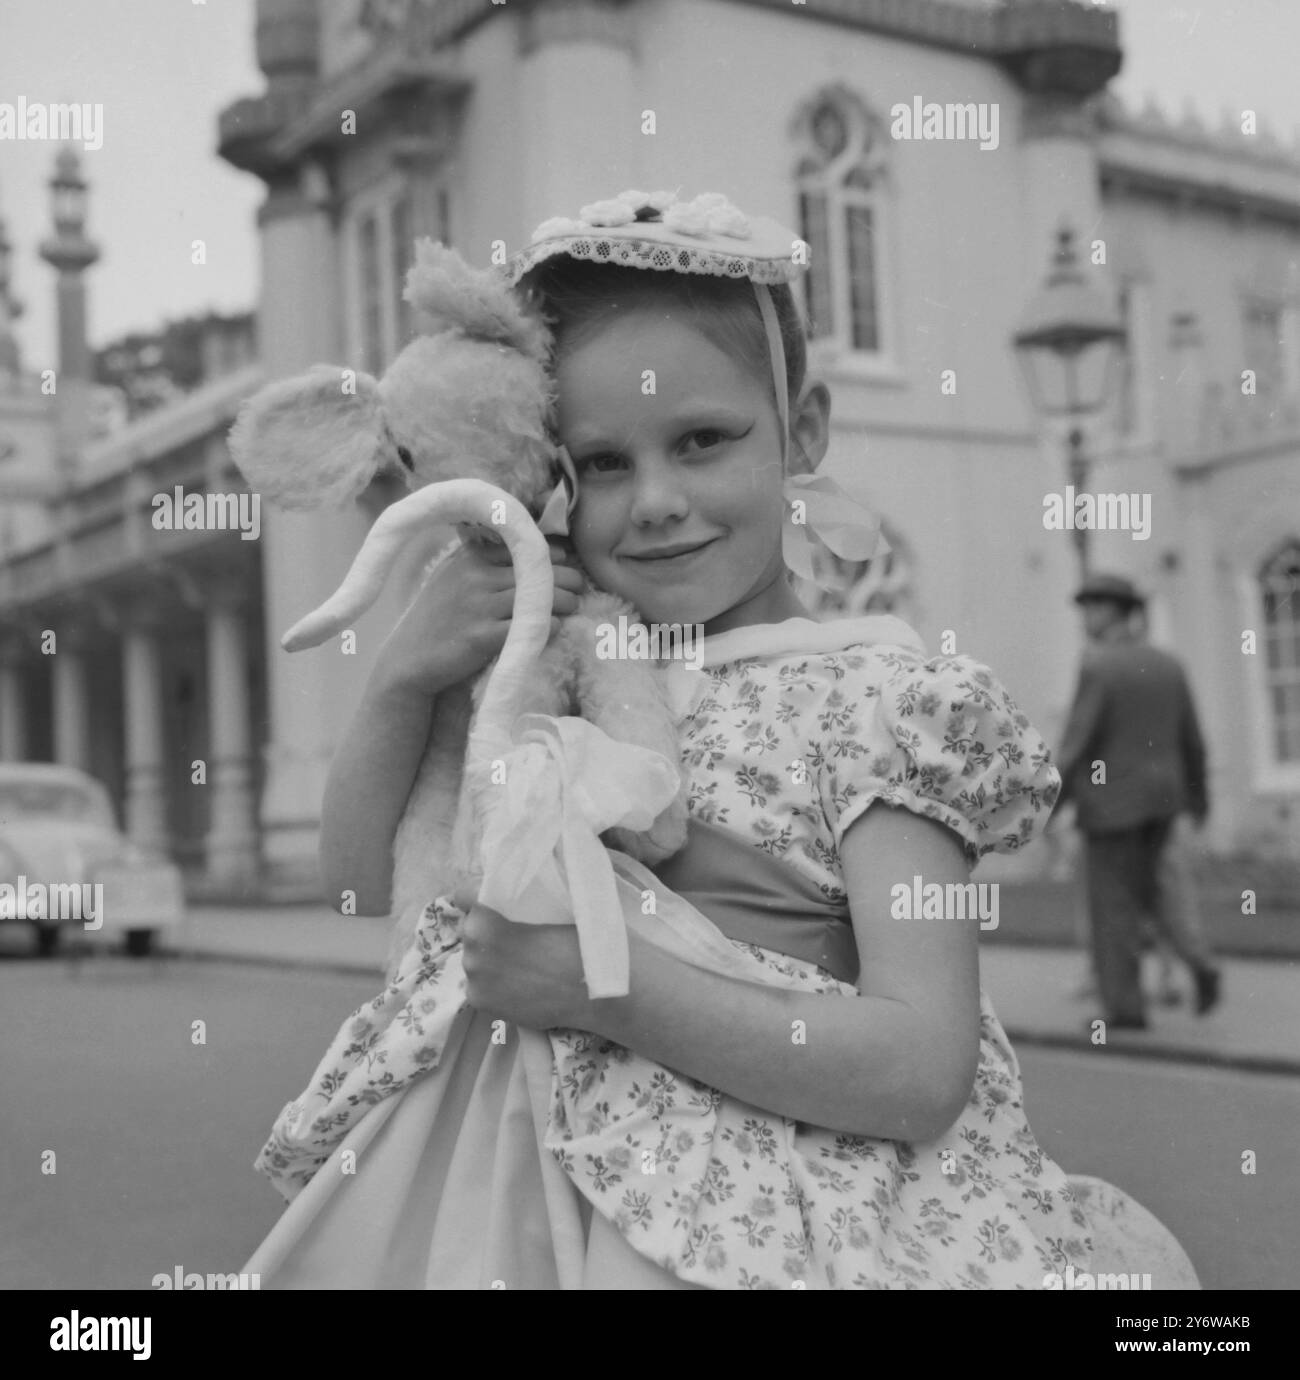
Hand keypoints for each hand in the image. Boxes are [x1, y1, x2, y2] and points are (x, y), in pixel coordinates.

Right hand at [373, 536, 585, 696]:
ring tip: (572, 608)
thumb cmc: (437, 618)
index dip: (553, 557)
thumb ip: (485, 562)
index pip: (526, 547)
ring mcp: (479, 606)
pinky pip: (529, 627)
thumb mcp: (454, 577)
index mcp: (472, 557)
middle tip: (579, 589)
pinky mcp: (483, 636)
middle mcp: (477, 577)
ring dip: (565, 604)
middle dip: (568, 579)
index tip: (565, 567)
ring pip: (539, 598)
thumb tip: (529, 554)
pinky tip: (555, 629)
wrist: (410, 658)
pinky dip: (549, 627)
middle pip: (539, 571)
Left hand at [454, 887, 590, 1032]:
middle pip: (471, 931)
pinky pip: (480, 985)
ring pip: (475, 959)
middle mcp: (470, 952)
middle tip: (515, 937)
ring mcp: (474, 982)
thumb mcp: (546, 910)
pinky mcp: (481, 1004)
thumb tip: (502, 904)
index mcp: (482, 923)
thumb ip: (514, 906)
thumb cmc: (573, 944)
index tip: (491, 900)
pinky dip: (493, 984)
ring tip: (519, 965)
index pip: (464, 897)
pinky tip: (517, 984)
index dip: (477, 896)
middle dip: (486, 931)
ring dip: (489, 959)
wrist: (590, 991)